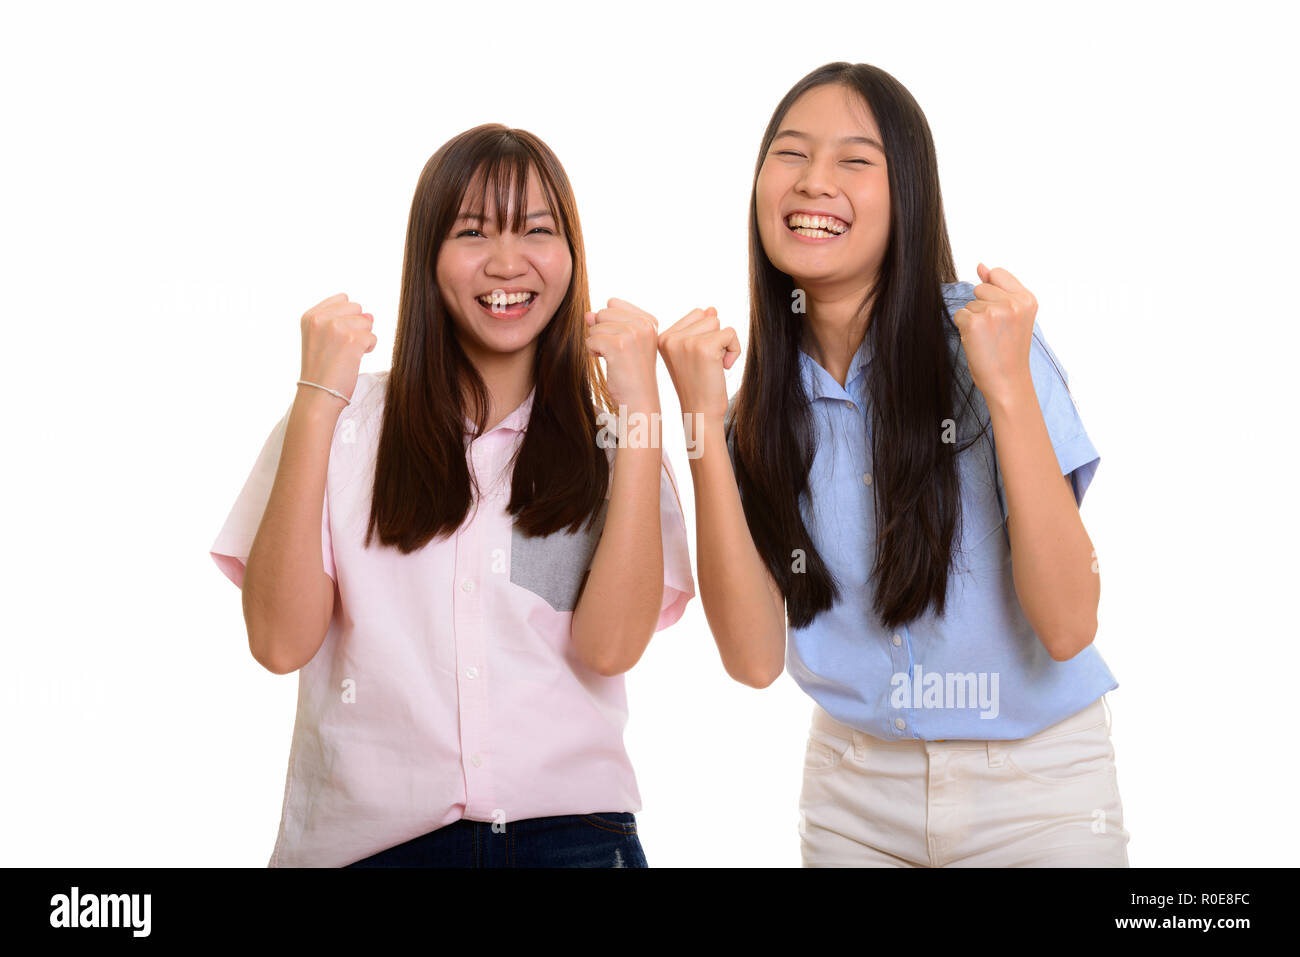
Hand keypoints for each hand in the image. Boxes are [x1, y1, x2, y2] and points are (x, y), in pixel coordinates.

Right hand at [299, 292, 376, 402]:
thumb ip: (343, 321)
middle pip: (357, 309)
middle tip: (342, 348)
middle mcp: (321, 318)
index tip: (336, 337)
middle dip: (356, 327)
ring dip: (362, 339)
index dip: (347, 318)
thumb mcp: (321, 339)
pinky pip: (373, 337)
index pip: (343, 299)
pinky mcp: (352, 340)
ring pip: (367, 323)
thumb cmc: (321, 370)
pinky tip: (353, 360)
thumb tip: (370, 315)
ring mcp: (336, 328)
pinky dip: (368, 349)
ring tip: (346, 355)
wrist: (318, 395)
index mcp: (310, 316)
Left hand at [584, 298, 661, 411]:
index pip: (613, 304)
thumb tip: (588, 314)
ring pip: (595, 326)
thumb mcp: (623, 344)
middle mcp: (644, 324)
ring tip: (615, 360)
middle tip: (618, 354)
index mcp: (649, 321)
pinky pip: (591, 340)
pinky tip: (609, 364)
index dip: (609, 323)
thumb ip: (607, 323)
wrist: (639, 402)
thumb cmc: (632, 376)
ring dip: (597, 344)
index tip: (622, 344)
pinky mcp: (619, 345)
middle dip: (602, 333)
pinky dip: (593, 352)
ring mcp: (633, 333)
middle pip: (603, 313)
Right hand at [656, 305, 740, 421]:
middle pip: (708, 317)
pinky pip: (730, 333)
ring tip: (711, 367)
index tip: (697, 361)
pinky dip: (734, 350)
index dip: (704, 336)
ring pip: (718, 323)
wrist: (699, 414)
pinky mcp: (704, 347)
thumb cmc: (698, 387)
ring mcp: (685, 342)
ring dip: (723, 345)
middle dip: (714, 339)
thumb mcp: (693, 355)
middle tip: (704, 366)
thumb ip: (699, 329)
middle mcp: (669, 337)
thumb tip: (712, 309)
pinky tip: (722, 367)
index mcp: (662, 338)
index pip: (696, 315)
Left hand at [951, 264, 1036, 405]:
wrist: (1007, 382)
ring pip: (969, 303)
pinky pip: (959, 315)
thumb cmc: (1009, 352)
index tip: (999, 315)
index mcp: (1027, 299)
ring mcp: (994, 311)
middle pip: (980, 288)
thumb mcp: (1012, 316)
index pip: (998, 274)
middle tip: (995, 332)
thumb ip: (998, 288)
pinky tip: (978, 343)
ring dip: (973, 320)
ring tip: (988, 339)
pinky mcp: (976, 322)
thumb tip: (980, 265)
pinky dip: (963, 329)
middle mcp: (1013, 302)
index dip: (992, 292)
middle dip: (982, 307)